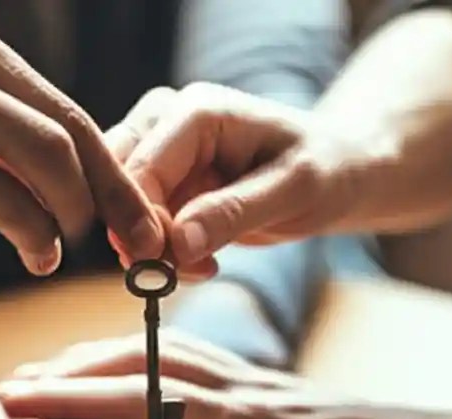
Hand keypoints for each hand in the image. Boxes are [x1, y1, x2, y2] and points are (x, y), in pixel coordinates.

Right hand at [0, 336, 451, 418]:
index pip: (141, 403)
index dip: (73, 401)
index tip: (13, 399)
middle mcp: (244, 394)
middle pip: (141, 364)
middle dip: (73, 373)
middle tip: (12, 386)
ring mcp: (260, 385)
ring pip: (167, 352)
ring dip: (108, 359)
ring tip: (59, 371)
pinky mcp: (276, 389)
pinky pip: (197, 358)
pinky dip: (152, 357)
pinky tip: (144, 371)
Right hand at [110, 12, 451, 265]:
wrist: (335, 171)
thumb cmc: (324, 170)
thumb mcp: (293, 191)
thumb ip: (234, 214)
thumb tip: (178, 244)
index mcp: (195, 111)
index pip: (140, 171)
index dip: (142, 224)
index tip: (165, 269)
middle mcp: (164, 119)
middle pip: (116, 185)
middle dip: (142, 238)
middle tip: (184, 274)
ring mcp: (156, 147)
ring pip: (118, 205)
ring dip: (151, 249)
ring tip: (203, 267)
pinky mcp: (158, 178)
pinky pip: (134, 220)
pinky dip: (160, 251)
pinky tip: (201, 261)